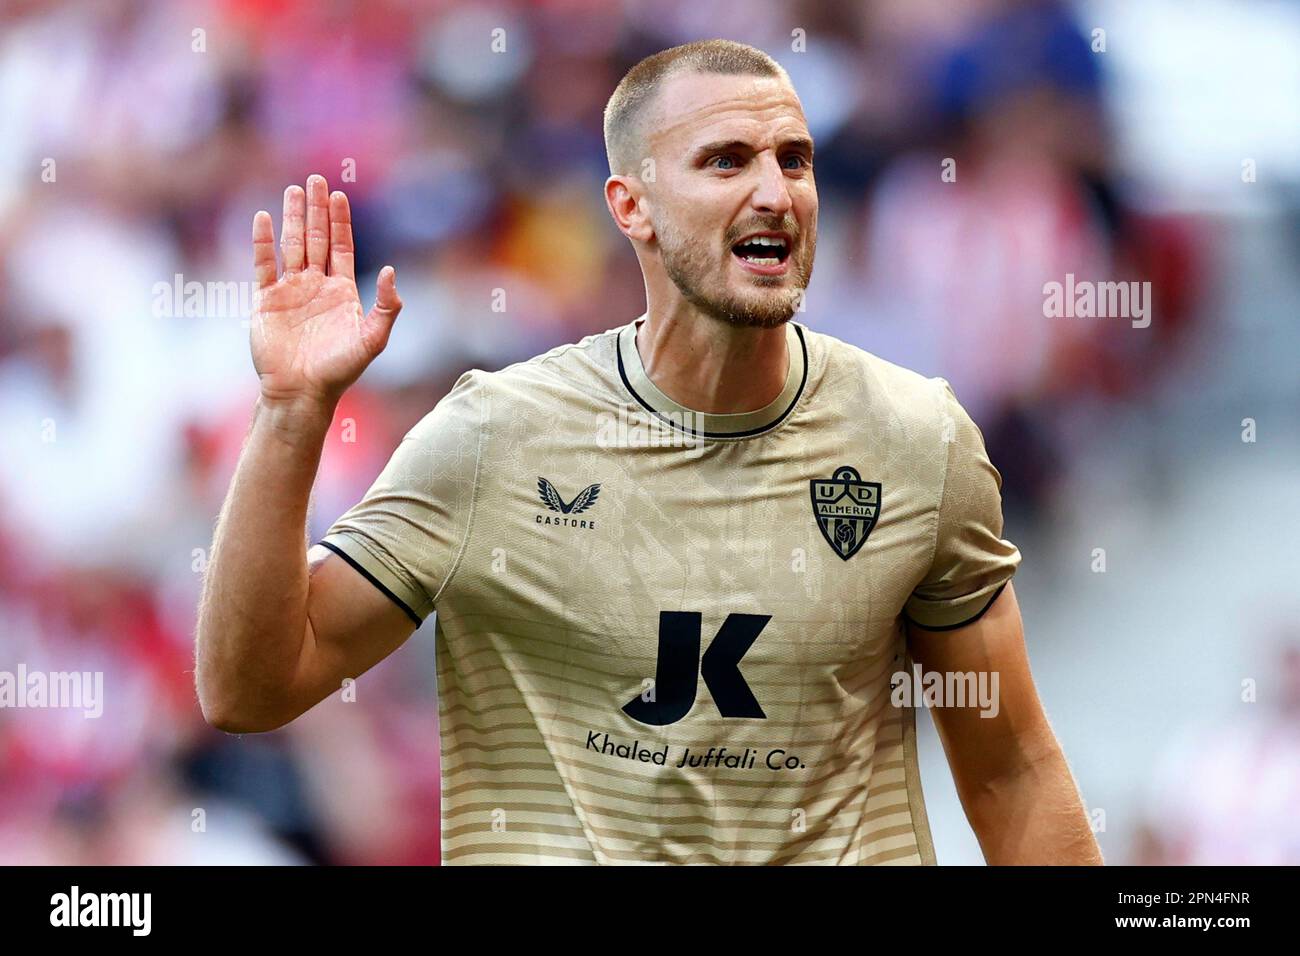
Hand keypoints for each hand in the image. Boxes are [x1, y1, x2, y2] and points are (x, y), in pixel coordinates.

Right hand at [250, 174, 401, 407]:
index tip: (341, 195)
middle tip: (316, 179)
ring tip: (294, 190)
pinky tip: (263, 218)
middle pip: (316, 239)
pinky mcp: (266, 300)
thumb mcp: (372, 340)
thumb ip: (386, 307)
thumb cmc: (339, 370)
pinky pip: (263, 265)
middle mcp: (316, 287)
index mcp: (341, 292)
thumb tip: (389, 270)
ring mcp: (290, 291)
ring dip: (293, 218)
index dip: (341, 222)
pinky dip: (262, 242)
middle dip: (317, 210)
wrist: (301, 391)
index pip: (341, 247)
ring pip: (291, 246)